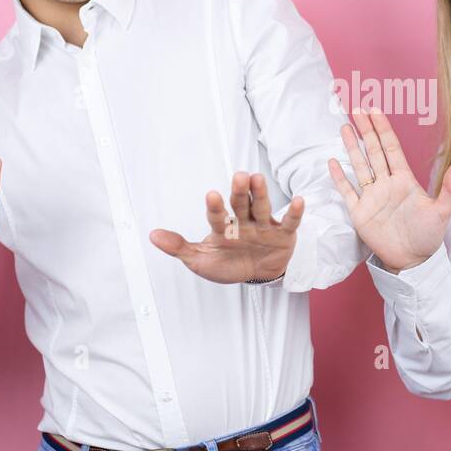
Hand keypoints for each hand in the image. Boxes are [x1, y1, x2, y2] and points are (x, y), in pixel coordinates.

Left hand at [149, 172, 300, 283]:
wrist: (258, 274)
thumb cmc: (228, 264)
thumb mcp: (200, 260)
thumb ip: (179, 247)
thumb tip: (152, 235)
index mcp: (223, 227)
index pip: (217, 216)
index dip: (215, 207)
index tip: (211, 195)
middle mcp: (243, 222)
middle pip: (240, 204)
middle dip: (239, 191)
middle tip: (239, 175)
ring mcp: (263, 226)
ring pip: (261, 208)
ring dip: (259, 194)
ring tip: (257, 178)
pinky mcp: (283, 234)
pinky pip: (289, 223)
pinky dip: (294, 213)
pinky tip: (298, 201)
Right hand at [327, 107, 450, 273]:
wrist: (412, 261)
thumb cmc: (428, 237)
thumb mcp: (442, 212)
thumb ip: (447, 189)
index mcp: (404, 180)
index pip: (391, 148)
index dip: (383, 128)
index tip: (375, 110)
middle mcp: (386, 184)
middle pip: (373, 151)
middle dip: (365, 130)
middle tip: (356, 109)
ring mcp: (371, 197)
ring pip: (359, 166)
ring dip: (351, 147)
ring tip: (344, 127)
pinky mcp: (360, 212)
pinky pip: (347, 191)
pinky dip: (339, 177)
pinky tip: (332, 162)